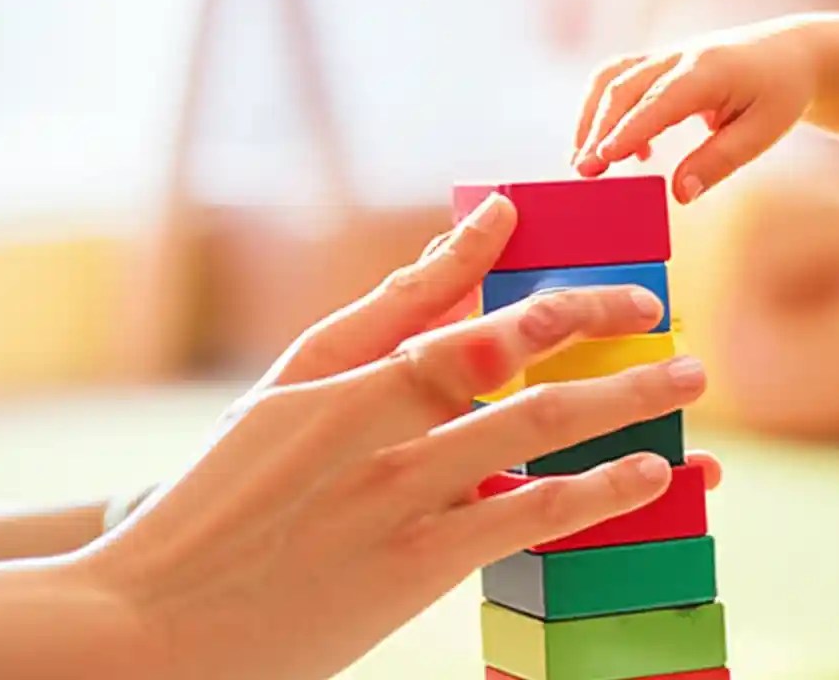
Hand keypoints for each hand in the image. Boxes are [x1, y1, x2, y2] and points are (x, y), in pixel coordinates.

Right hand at [81, 194, 716, 679]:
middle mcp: (366, 420)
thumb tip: (432, 287)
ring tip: (685, 384)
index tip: (532, 222)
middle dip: (591, 316)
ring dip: (622, 396)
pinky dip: (594, 488)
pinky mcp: (412, 565)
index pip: (430, 296)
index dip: (494, 258)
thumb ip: (353, 346)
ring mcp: (393, 492)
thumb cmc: (205, 509)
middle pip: (505, 347)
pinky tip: (648, 475)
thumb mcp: (268, 412)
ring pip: (534, 422)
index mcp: (325, 376)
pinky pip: (526, 513)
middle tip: (654, 307)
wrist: (153, 617)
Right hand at [571, 18, 817, 203]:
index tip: (603, 158)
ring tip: (582, 159)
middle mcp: (679, 57)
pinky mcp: (654, 63)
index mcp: (709, 70)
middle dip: (597, 130)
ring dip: (589, 118)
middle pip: (623, 88)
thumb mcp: (763, 132)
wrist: (790, 54)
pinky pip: (615, 80)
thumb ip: (718, 161)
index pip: (659, 101)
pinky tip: (618, 152)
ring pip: (610, 79)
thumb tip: (680, 194)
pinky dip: (603, 112)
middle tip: (583, 172)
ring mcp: (663, 56)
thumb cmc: (779, 93)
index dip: (629, 130)